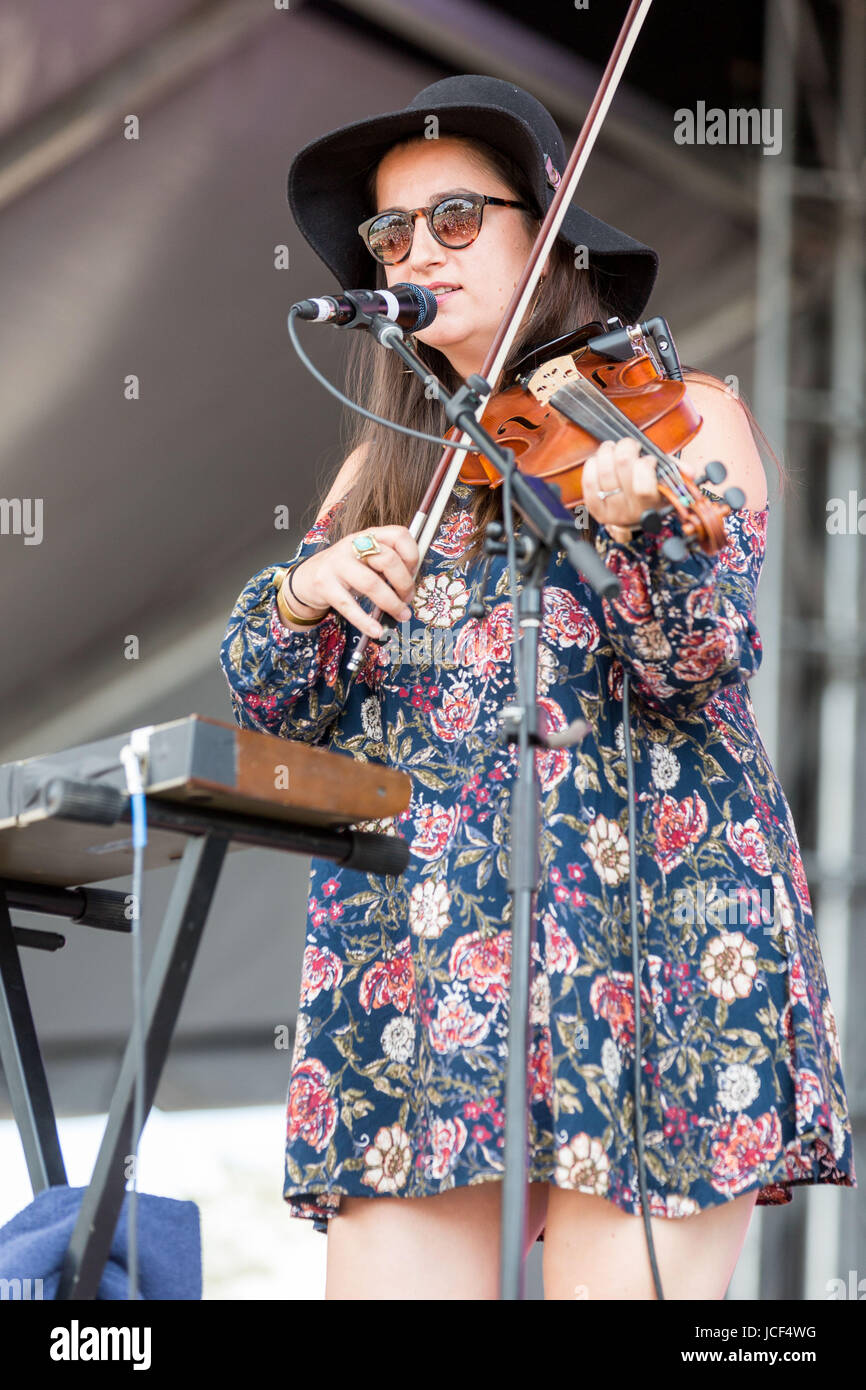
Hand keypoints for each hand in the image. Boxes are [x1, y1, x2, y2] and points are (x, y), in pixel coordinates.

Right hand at [288, 526, 419, 638]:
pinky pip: (349, 605)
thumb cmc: (345, 570)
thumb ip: (387, 566)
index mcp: (368, 535)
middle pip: (388, 560)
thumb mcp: (366, 559)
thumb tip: (411, 587)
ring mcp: (337, 563)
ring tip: (399, 614)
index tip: (413, 574)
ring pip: (371, 583)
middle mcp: (353, 545)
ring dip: (391, 603)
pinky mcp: (325, 584)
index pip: (399, 535)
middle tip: (407, 599)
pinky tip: (376, 630)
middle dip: (404, 584)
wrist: (307, 578)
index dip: (412, 556)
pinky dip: (365, 622)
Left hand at [583, 437, 697, 540]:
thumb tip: (689, 471)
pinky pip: (588, 480)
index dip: (644, 464)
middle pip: (622, 468)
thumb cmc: (650, 491)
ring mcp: (611, 512)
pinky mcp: (594, 509)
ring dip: (608, 450)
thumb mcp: (666, 482)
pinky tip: (600, 459)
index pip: (644, 486)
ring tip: (613, 447)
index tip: (648, 458)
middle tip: (630, 445)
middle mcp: (631, 512)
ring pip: (604, 471)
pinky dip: (593, 463)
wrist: (631, 514)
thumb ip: (677, 472)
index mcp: (652, 506)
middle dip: (626, 448)